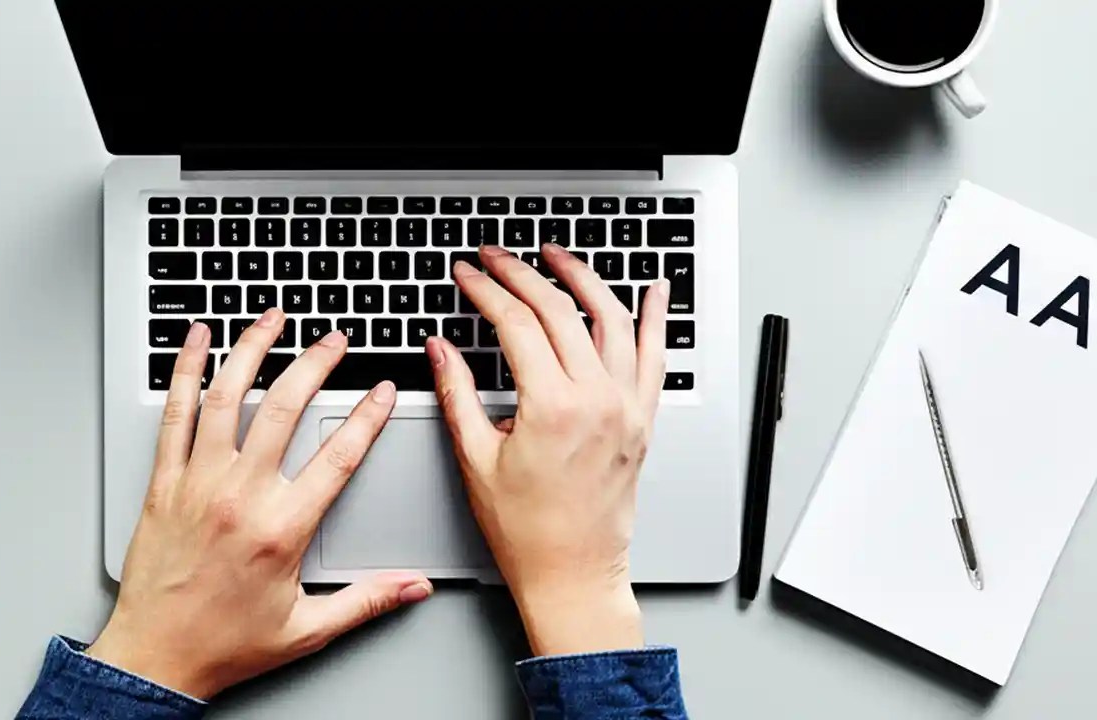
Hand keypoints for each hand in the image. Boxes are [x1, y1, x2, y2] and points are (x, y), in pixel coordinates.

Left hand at [89, 309, 432, 698]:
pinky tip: (197, 342)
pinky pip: (175, 415)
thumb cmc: (224, 644)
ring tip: (272, 319)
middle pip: (286, 409)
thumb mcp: (308, 628)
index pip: (338, 456)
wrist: (153, 659)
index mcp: (282, 529)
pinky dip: (187, 372)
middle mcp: (241, 497)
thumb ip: (368, 600)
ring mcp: (198, 484)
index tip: (382, 390)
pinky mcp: (163, 483)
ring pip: (229, 398)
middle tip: (334, 339)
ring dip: (253, 350)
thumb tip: (414, 586)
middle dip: (316, 363)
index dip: (367, 417)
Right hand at [427, 244, 668, 656]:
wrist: (575, 573)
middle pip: (560, 310)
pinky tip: (653, 289)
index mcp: (552, 407)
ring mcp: (626, 407)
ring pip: (611, 319)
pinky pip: (656, 356)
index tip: (466, 273)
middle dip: (523, 273)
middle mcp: (596, 399)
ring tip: (558, 255)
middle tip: (496, 256)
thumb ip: (457, 393)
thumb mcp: (476, 460)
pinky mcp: (643, 419)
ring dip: (584, 278)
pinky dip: (655, 318)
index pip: (516, 323)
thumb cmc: (527, 532)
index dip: (485, 289)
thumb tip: (440, 348)